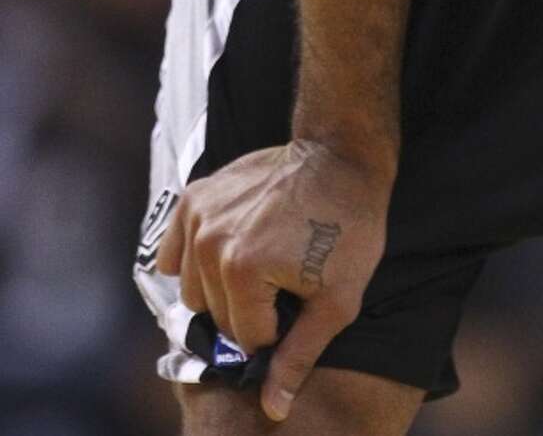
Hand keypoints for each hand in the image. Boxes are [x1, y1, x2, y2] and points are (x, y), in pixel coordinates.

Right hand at [157, 140, 394, 420]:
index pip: (247, 338)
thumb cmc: (349, 226)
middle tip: (284, 280)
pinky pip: (173, 251)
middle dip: (250, 309)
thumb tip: (273, 407)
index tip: (300, 299)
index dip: (277, 328)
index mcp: (243, 272)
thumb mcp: (338, 300)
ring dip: (223, 287)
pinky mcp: (195, 196)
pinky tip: (226, 250)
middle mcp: (210, 244)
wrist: (341, 155)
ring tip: (262, 261)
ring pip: (193, 289)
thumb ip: (299, 356)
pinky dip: (193, 259)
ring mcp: (199, 216)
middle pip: (217, 315)